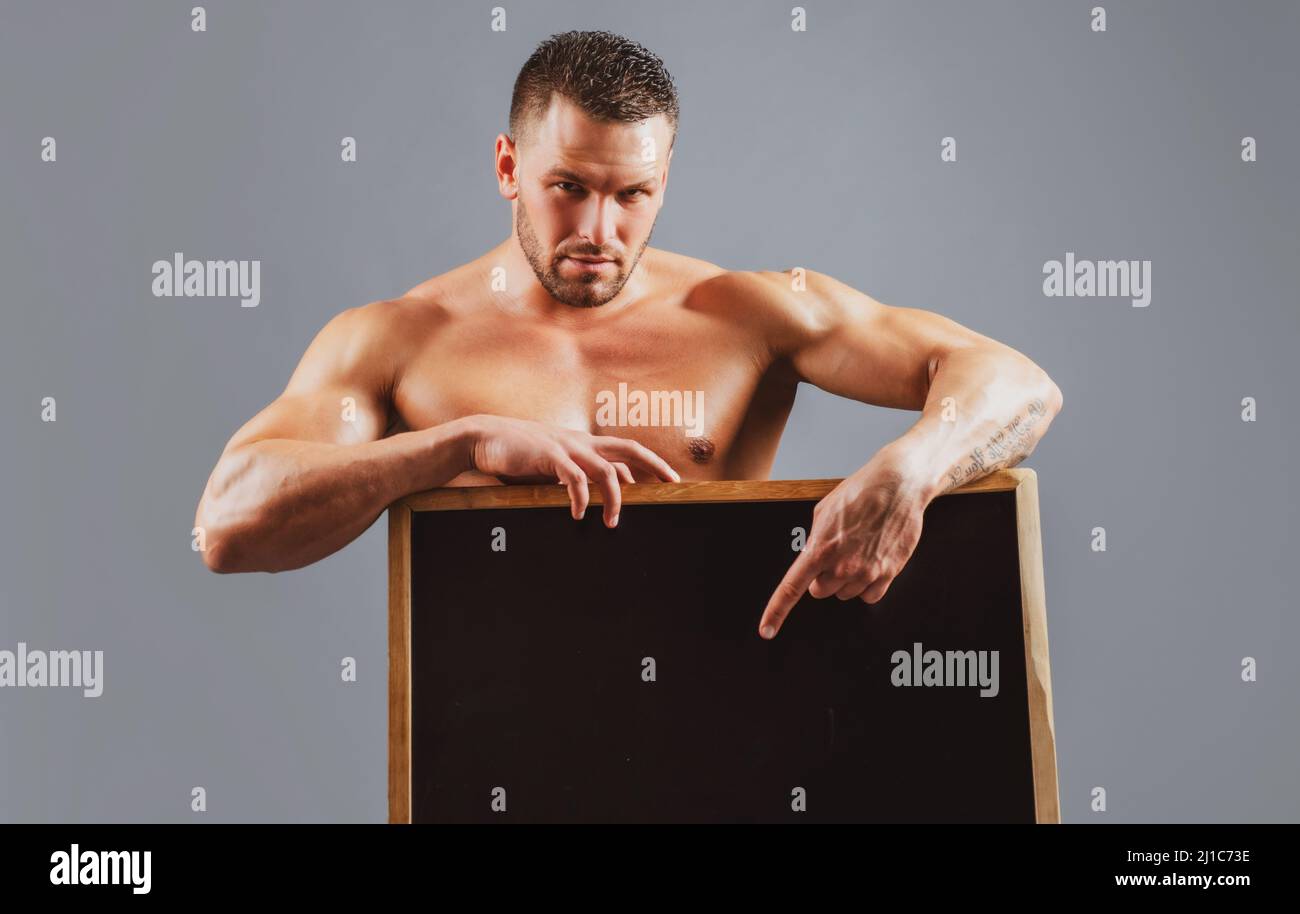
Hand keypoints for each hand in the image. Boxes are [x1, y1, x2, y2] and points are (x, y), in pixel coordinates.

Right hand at [465, 414, 680, 526]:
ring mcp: (567, 447)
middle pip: (628, 448)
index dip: (648, 466)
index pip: (624, 452)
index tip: (668, 482)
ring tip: (612, 523)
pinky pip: (575, 478)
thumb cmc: (517, 455)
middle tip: (672, 485)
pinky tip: (577, 515)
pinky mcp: (549, 455)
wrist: (484, 439)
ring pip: (606, 470)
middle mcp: (580, 441)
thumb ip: (570, 477)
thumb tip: (586, 500)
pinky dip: (581, 498)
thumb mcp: (550, 466)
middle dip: (654, 465)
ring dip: (615, 498)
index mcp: (583, 443)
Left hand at [758, 456, 928, 638]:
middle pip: (821, 591)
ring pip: (845, 594)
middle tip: (835, 554)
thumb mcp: (824, 511)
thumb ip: (814, 541)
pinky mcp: (888, 574)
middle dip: (823, 577)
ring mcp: (867, 573)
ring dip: (847, 579)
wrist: (897, 486)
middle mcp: (842, 566)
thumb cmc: (859, 493)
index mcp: (820, 549)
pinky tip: (871, 562)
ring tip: (858, 549)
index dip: (776, 612)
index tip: (766, 630)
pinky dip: (867, 586)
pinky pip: (869, 596)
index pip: (792, 588)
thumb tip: (811, 558)